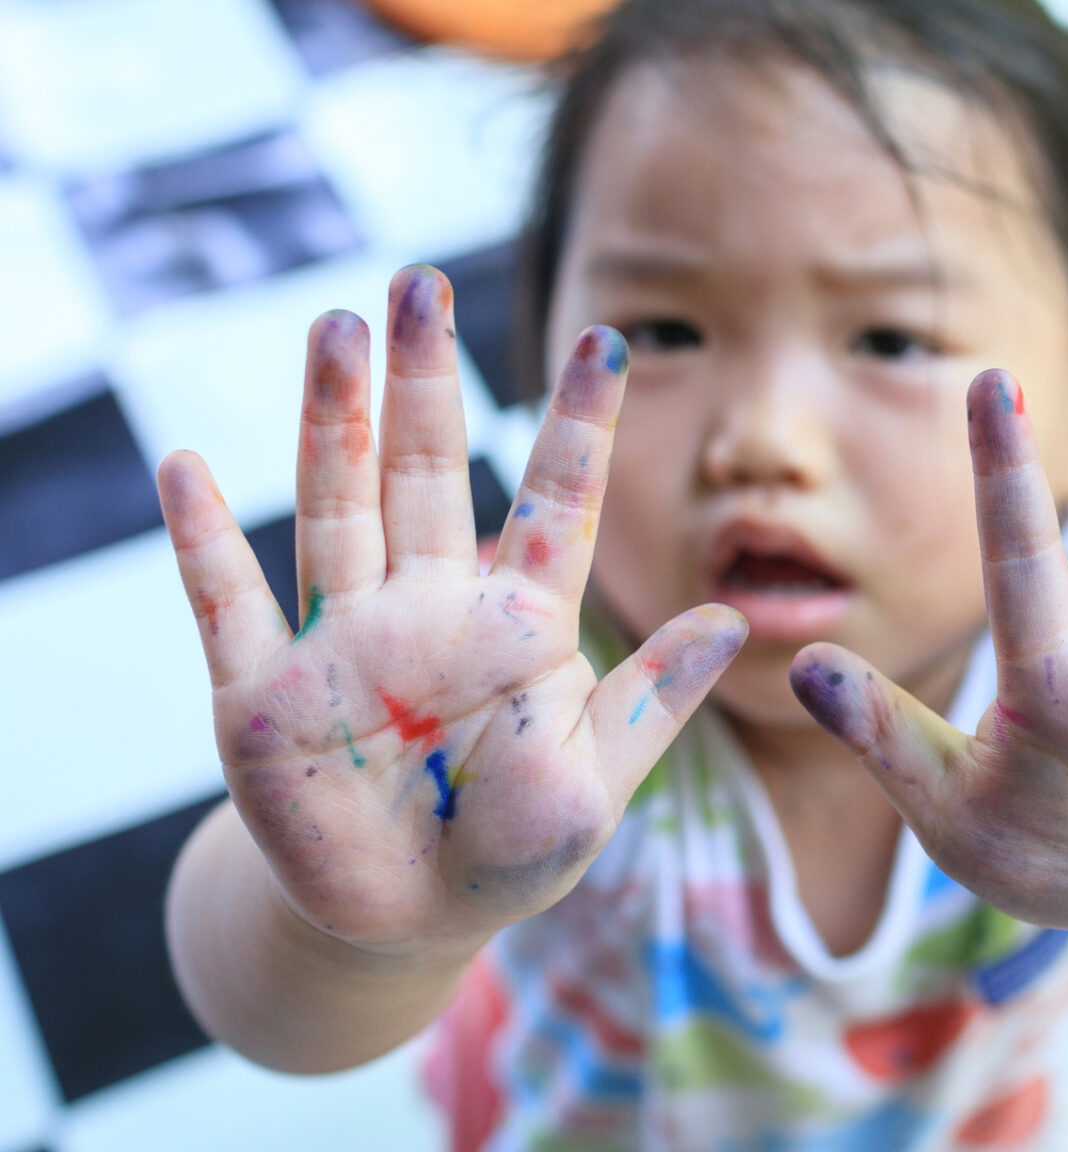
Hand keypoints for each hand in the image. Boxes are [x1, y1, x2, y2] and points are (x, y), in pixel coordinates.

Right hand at [157, 266, 743, 954]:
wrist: (410, 921)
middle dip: (428, 381)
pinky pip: (231, 607)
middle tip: (425, 281)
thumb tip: (738, 621)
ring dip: (333, 421)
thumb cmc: (515, 847)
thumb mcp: (598, 781)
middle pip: (430, 474)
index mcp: (520, 625)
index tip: (609, 342)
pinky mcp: (263, 697)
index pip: (557, 506)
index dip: (579, 428)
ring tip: (338, 327)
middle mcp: (430, 609)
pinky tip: (185, 465)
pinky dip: (205, 543)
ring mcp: (344, 642)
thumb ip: (652, 699)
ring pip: (338, 509)